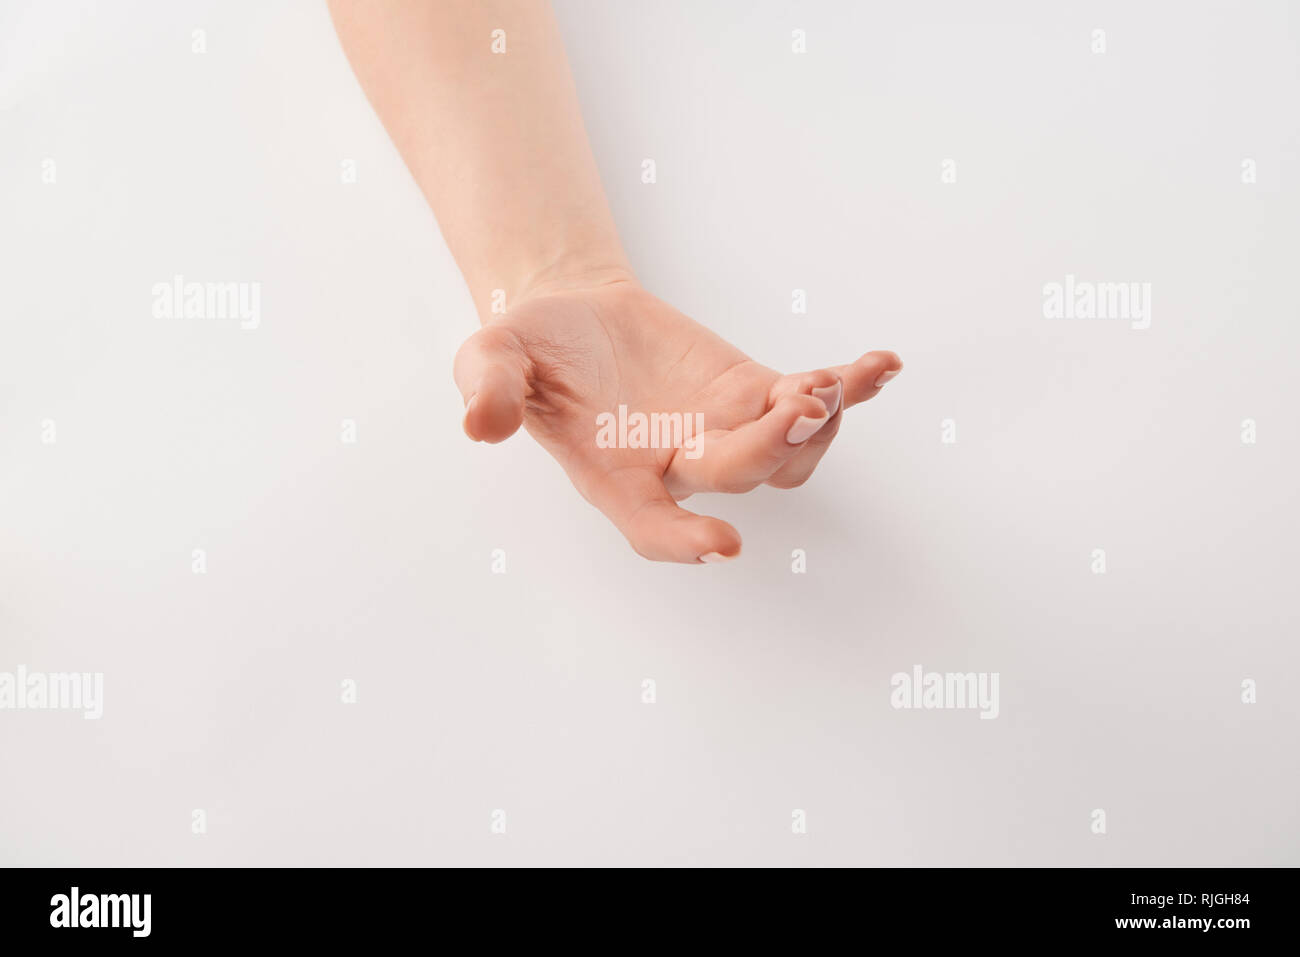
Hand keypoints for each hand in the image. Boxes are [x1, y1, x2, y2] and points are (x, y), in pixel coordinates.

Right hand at [454, 278, 901, 562]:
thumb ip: (489, 389)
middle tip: (797, 405)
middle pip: (738, 476)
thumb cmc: (530, 350)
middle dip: (771, 447)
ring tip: (830, 384)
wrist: (573, 316)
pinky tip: (882, 365)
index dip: (684, 542)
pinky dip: (851, 387)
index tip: (722, 548)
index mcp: (615, 478)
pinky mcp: (753, 391)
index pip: (651, 527)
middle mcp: (678, 467)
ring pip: (790, 455)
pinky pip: (812, 399)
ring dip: (818, 427)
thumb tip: (481, 425)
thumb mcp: (492, 358)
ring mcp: (725, 431)